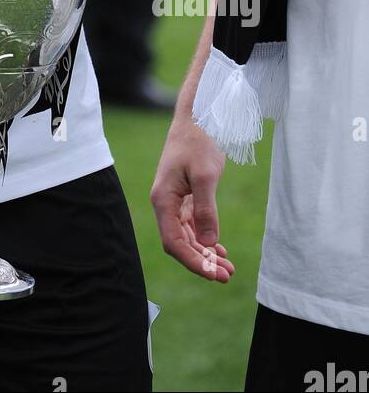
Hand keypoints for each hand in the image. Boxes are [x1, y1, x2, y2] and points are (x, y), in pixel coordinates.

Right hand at [151, 120, 234, 282]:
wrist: (198, 116)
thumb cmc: (199, 141)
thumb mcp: (205, 175)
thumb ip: (205, 210)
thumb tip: (208, 243)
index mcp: (163, 199)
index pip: (174, 242)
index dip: (193, 261)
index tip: (214, 274)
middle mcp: (165, 203)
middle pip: (180, 243)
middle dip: (202, 262)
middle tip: (228, 276)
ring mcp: (173, 200)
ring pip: (186, 236)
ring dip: (205, 253)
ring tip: (228, 268)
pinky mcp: (184, 196)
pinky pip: (191, 225)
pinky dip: (204, 239)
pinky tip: (219, 249)